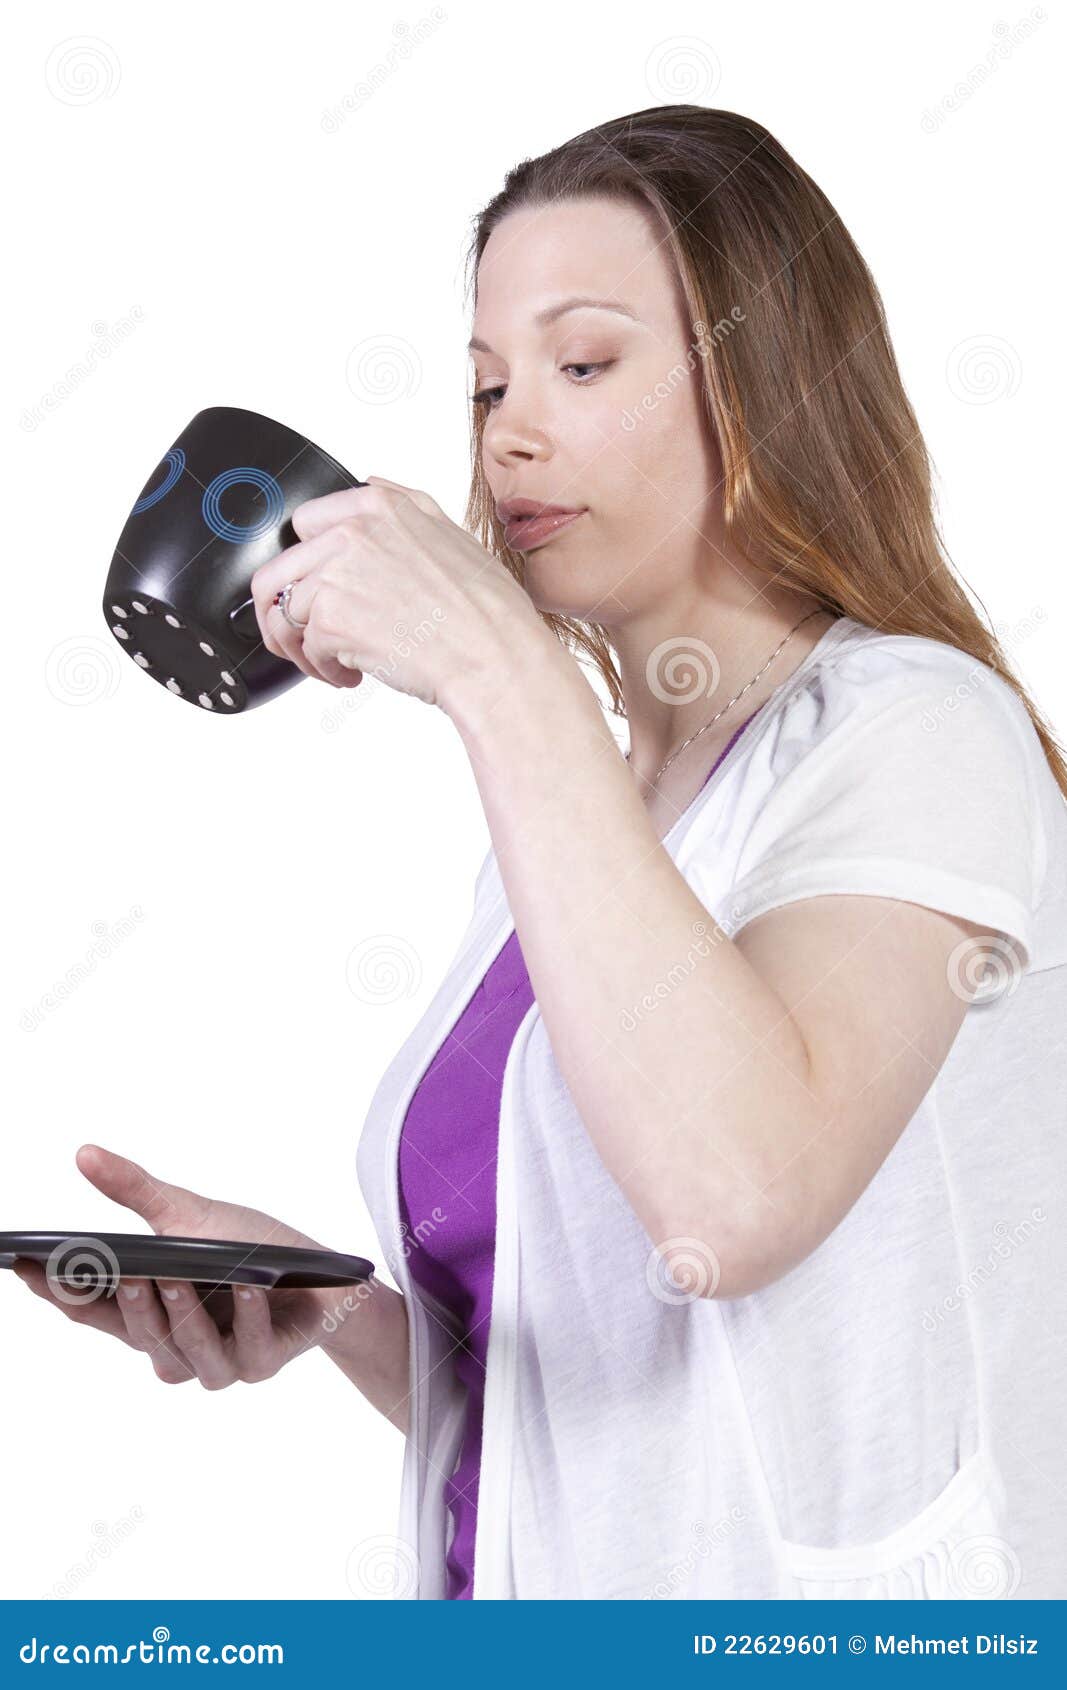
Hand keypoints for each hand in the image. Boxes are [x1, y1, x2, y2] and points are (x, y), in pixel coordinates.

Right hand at [10, 1145, 348, 1388]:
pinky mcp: (264, 1362)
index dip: (58, 1294)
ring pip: (188, 1352)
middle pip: (140, 1337)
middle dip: (129, 1307)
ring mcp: (221, 1360)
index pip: (93, 1312)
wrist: (324, 1279)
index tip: (24, 1267)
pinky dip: (248, 1317)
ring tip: (177, 1277)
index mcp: (151, 1314)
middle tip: (124, 1273)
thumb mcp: (188, 1214)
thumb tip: (83, 1152)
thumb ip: (135, 1191)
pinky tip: (249, 1288)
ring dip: (181, 1315)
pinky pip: (250, 1348)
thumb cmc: (249, 1248)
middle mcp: (178, 1347)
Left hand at [247, 475, 544, 713]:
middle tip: (305, 636)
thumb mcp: (449, 531)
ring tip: (338, 661)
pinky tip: (356, 674)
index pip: (306, 523)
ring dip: (306, 645)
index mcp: (378, 507)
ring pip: (284, 613)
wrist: (494, 656)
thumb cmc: (486, 609)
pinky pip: (306, 649)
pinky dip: (326, 669)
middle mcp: (351, 533)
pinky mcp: (330, 620)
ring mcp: (336, 575)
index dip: (310, 563)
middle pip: (279, 571)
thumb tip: (370, 483)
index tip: (320, 588)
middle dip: (285, 608)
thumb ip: (403, 504)